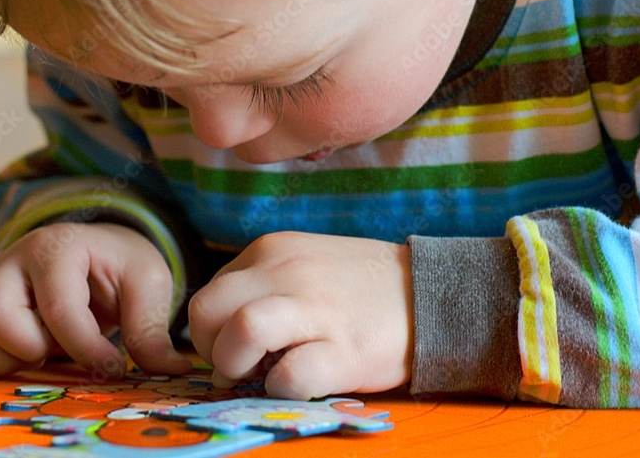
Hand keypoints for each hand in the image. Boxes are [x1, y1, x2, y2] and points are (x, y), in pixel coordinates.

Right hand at [0, 222, 189, 378]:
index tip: (112, 369)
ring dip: (4, 359)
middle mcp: (10, 261)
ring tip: (42, 352)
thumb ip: (151, 328)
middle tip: (62, 351)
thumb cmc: (119, 266)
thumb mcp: (148, 284)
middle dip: (32, 347)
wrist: (94, 255)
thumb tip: (170, 371)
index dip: (85, 349)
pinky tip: (13, 359)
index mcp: (57, 247)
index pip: (59, 307)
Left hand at [189, 231, 412, 399]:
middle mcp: (288, 272)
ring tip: (259, 375)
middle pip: (207, 311)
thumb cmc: (360, 285)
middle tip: (237, 366)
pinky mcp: (343, 351)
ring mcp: (315, 310)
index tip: (239, 346)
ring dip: (237, 367)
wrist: (431, 292)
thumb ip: (262, 286)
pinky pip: (288, 378)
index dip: (213, 330)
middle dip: (210, 349)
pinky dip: (283, 389)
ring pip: (241, 333)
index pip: (208, 294)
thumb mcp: (304, 263)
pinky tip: (301, 382)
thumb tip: (220, 336)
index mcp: (272, 250)